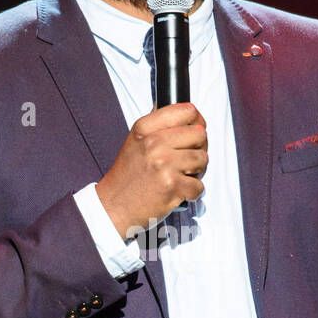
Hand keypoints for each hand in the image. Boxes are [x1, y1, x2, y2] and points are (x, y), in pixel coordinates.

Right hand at [96, 102, 207, 238]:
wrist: (115, 206)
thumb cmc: (128, 176)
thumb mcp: (136, 141)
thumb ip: (158, 126)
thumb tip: (186, 111)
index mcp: (145, 128)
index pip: (186, 111)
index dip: (196, 121)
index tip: (195, 129)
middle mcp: (154, 143)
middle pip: (200, 134)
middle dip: (198, 147)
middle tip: (187, 158)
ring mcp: (164, 164)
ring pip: (203, 159)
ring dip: (196, 171)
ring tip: (181, 175)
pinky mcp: (172, 185)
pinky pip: (199, 185)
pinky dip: (191, 192)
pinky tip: (177, 190)